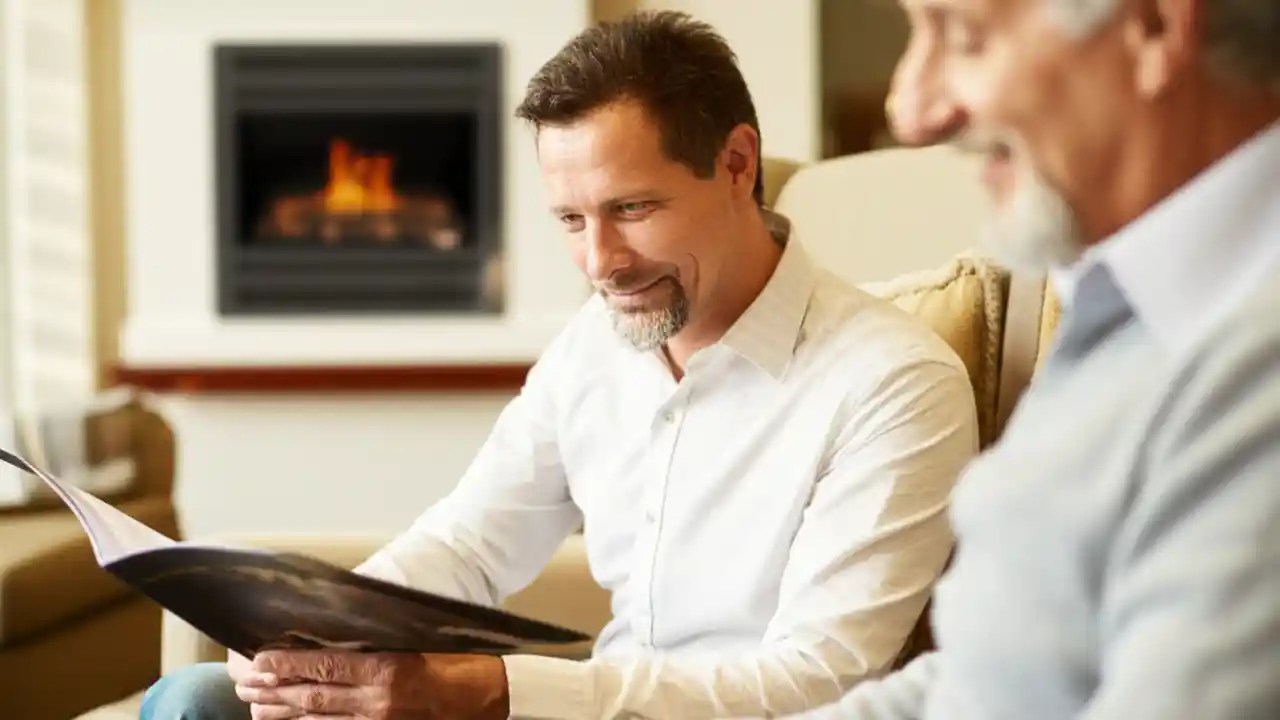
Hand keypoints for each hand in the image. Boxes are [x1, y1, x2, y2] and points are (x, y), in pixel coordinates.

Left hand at [235, 649, 509, 719]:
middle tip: (246, 687)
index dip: (287, 666)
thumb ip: (380, 642)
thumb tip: (339, 636)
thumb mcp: (419, 642)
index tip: (258, 661)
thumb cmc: (462, 660)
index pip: (324, 668)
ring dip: (286, 715)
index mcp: (388, 669)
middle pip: (314, 698)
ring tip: (258, 710)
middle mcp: (379, 701)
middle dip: (275, 693)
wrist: (494, 697)